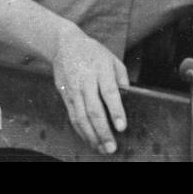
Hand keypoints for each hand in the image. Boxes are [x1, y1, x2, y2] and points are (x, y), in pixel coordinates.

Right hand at [51, 23, 128, 154]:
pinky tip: (89, 140)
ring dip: (92, 136)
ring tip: (102, 148)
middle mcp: (86, 82)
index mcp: (101, 70)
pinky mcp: (65, 97)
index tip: (122, 127)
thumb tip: (127, 95)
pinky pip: (73, 117)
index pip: (109, 93)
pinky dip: (81, 131)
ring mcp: (73, 91)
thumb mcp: (112, 59)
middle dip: (103, 131)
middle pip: (94, 110)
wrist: (65, 45)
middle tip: (112, 147)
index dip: (116, 112)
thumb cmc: (94, 53)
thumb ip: (122, 76)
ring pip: (81, 118)